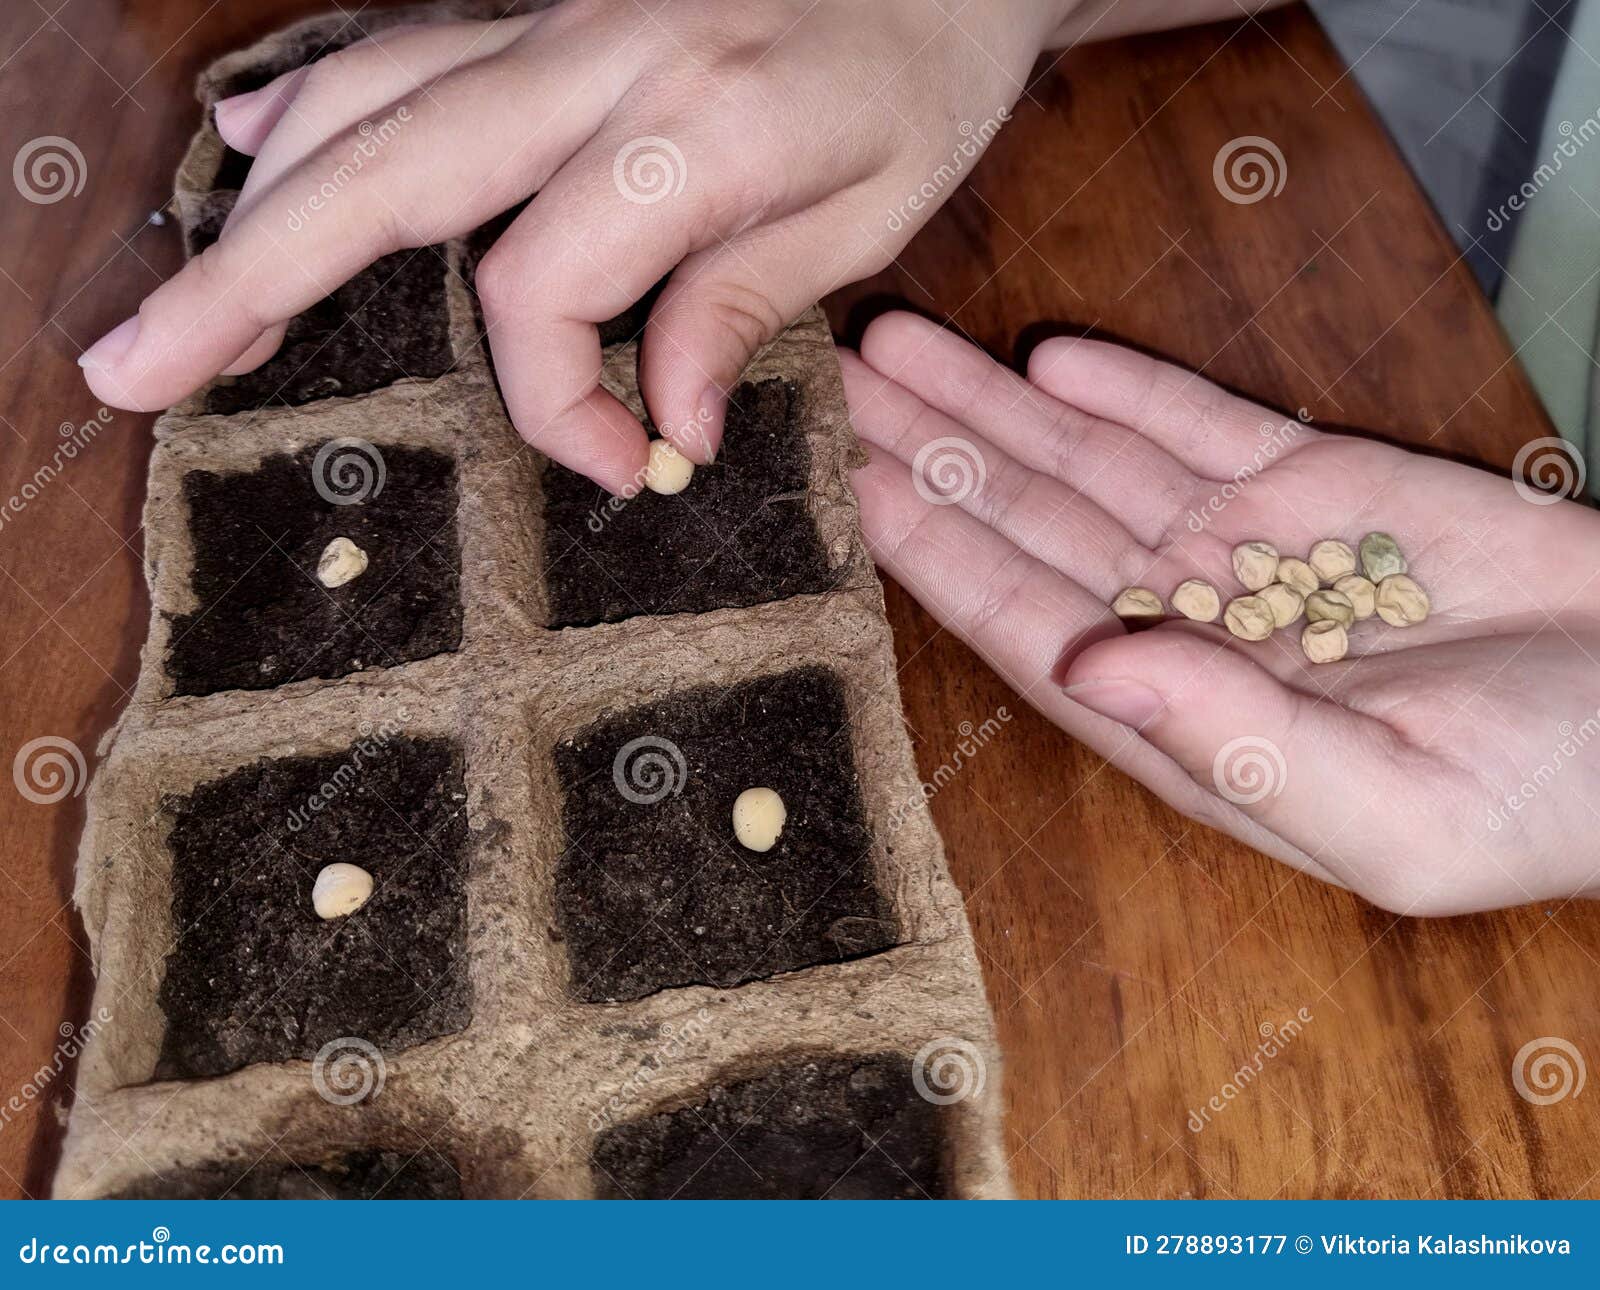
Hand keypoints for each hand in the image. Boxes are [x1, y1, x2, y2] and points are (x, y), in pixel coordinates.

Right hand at [77, 0, 1076, 491]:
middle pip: (382, 175)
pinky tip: (256, 148)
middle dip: (247, 281)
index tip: (617, 460)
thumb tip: (658, 421)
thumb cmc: (927, 75)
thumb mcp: (874, 211)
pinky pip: (402, 44)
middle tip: (137, 369)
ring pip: (365, 99)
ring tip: (179, 303)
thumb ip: (744, 306)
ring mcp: (557, 15)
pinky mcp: (548, 4)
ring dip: (257, 203)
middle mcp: (598, 54)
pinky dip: (318, 101)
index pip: (539, 285)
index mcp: (693, 124)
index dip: (553, 395)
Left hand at [843, 312, 1599, 914]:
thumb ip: (1234, 742)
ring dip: (998, 405)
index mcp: (1183, 718)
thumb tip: (1097, 665)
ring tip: (901, 347)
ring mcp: (1250, 550)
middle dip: (932, 457)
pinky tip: (1050, 360)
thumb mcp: (1392, 815)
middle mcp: (1190, 628)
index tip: (849, 489)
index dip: (931, 554)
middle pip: (1030, 527)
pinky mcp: (1323, 486)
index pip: (1023, 623)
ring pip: (1094, 464)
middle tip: (835, 392)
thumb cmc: (1545, 802)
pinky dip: (1131, 391)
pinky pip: (1203, 429)